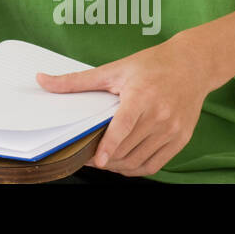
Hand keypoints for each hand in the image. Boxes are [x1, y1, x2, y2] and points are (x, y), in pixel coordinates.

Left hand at [36, 34, 212, 176]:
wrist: (193, 65)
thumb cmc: (151, 65)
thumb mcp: (114, 69)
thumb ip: (77, 80)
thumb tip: (42, 80)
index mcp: (141, 96)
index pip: (123, 127)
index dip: (109, 147)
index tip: (96, 160)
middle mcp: (160, 116)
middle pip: (128, 148)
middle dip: (106, 158)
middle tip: (88, 156)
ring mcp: (173, 130)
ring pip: (140, 160)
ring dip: (119, 166)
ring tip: (104, 160)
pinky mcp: (181, 139)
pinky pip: (156, 164)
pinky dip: (137, 168)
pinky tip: (123, 162)